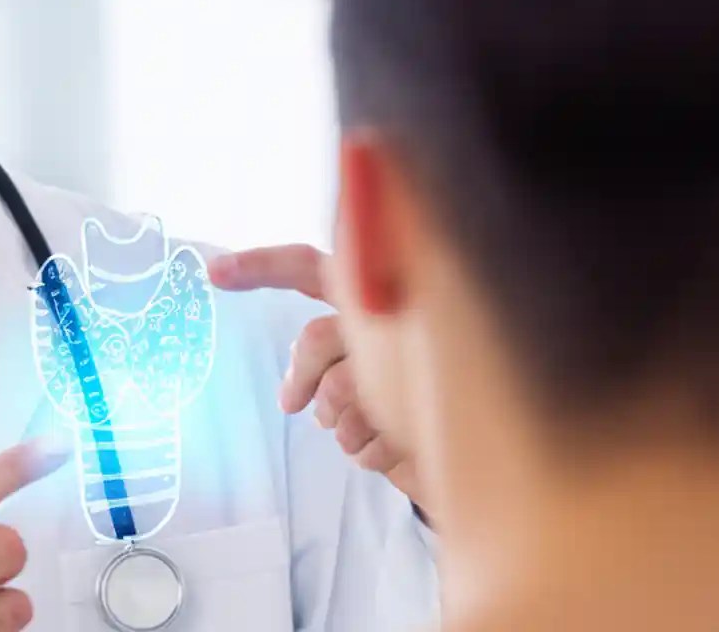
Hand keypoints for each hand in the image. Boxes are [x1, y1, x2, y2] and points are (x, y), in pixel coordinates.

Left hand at [209, 245, 424, 505]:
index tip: (213, 272)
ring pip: (337, 397)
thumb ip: (334, 350)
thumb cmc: (428, 372)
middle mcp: (393, 310)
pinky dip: (370, 453)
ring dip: (340, 424)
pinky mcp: (429, 409)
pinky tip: (388, 446)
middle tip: (293, 402)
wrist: (505, 404)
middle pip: (315, 341)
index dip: (261, 266)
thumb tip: (294, 399)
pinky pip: (368, 441)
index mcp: (374, 286)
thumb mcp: (380, 349)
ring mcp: (413, 357)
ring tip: (359, 427)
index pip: (309, 265)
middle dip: (302, 378)